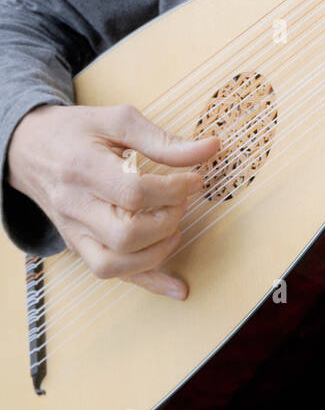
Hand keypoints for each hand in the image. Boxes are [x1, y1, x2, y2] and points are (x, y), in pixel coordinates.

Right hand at [6, 103, 219, 297]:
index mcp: (83, 169)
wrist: (30, 149)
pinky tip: (177, 288)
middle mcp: (75, 207)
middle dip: (166, 221)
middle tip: (180, 202)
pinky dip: (148, 283)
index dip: (173, 190)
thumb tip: (210, 149)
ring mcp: (74, 232)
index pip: (133, 193)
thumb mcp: (118, 121)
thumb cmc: (76, 131)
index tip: (195, 181)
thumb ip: (163, 140)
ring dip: (156, 252)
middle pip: (124, 234)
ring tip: (174, 229)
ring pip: (114, 264)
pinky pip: (112, 275)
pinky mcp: (78, 246)